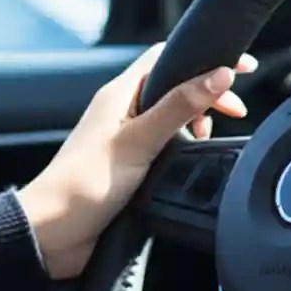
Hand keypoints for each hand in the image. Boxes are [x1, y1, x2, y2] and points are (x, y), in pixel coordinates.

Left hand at [17, 44, 256, 278]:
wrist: (52, 235)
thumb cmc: (82, 185)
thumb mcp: (140, 140)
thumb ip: (180, 106)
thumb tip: (219, 74)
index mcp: (120, 93)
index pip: (168, 56)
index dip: (204, 56)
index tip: (238, 66)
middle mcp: (123, 110)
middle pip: (176, 86)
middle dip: (209, 93)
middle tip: (234, 110)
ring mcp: (126, 137)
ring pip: (173, 116)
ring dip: (197, 121)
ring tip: (208, 136)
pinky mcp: (131, 164)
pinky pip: (167, 143)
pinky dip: (186, 145)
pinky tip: (191, 157)